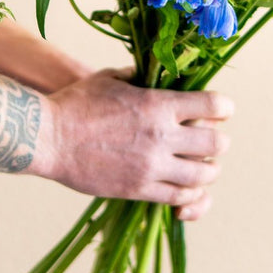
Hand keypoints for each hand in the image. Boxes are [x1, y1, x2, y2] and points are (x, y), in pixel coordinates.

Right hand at [30, 70, 232, 221]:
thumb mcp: (110, 78)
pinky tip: (188, 192)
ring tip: (202, 168)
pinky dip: (190, 196)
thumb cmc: (76, 103)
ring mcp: (152, 165)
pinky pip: (179, 198)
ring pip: (203, 175)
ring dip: (208, 171)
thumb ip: (138, 77)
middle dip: (219, 142)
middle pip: (216, 143)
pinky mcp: (138, 188)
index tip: (221, 110)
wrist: (48, 137)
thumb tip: (150, 74)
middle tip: (212, 141)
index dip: (223, 107)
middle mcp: (162, 135)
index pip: (213, 105)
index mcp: (158, 104)